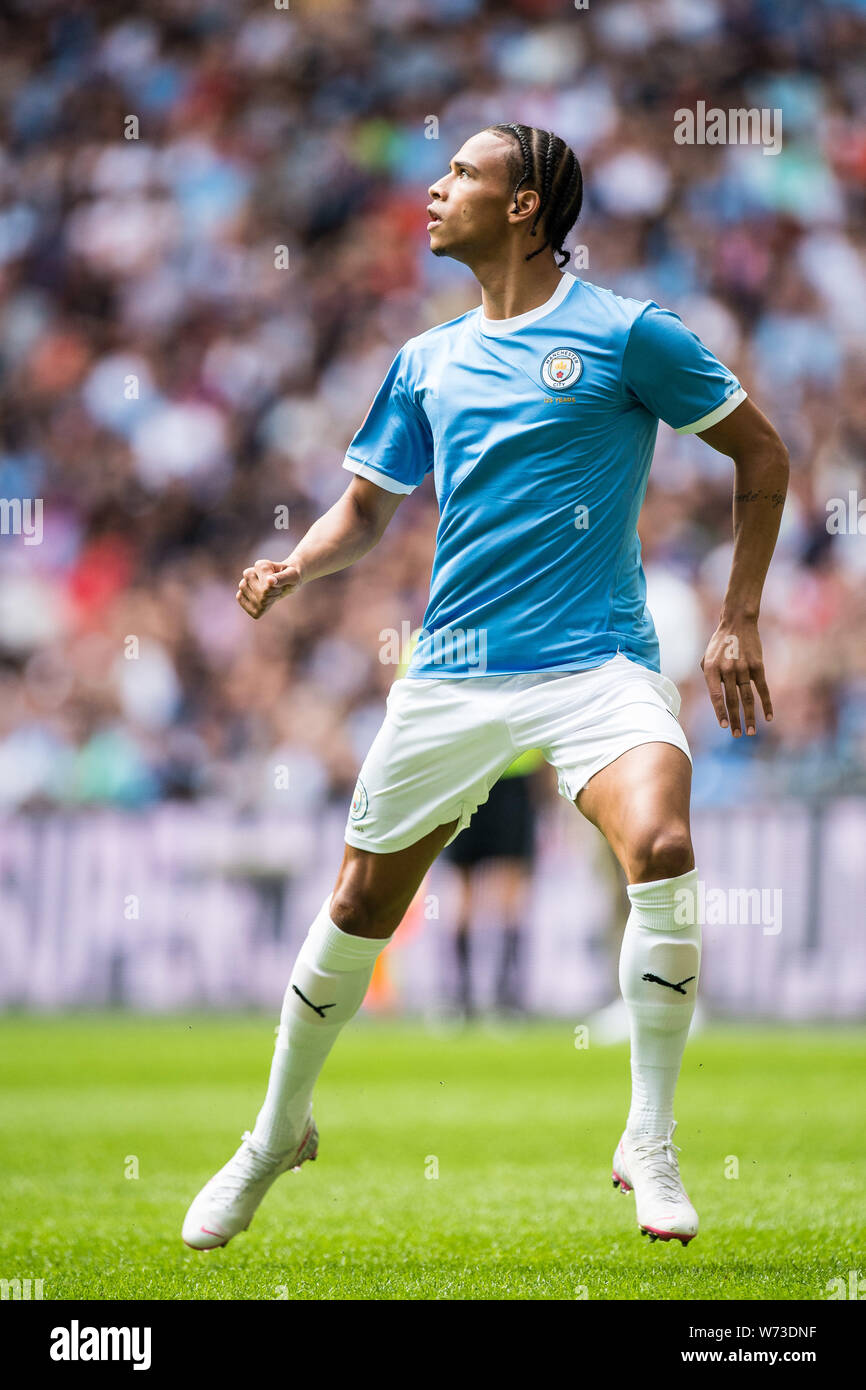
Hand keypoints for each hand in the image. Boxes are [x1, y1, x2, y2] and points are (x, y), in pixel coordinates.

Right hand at [236, 558, 302, 618]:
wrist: (286, 579)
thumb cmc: (290, 576)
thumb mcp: (293, 576)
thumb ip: (283, 577)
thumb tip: (269, 580)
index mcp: (261, 565)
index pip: (266, 587)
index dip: (277, 590)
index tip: (281, 584)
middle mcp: (249, 573)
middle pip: (261, 595)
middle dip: (273, 596)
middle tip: (278, 589)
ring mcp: (244, 585)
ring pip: (255, 602)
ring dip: (267, 602)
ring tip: (272, 594)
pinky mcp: (242, 596)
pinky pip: (248, 608)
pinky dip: (258, 609)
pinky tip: (264, 603)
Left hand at [700, 619, 772, 736]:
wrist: (737, 623)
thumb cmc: (719, 643)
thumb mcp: (706, 658)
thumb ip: (709, 677)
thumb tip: (717, 697)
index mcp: (711, 669)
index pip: (716, 696)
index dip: (720, 712)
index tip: (723, 726)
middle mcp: (727, 670)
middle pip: (732, 701)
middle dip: (735, 720)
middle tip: (737, 735)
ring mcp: (744, 668)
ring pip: (747, 698)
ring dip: (749, 716)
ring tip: (751, 731)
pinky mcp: (758, 666)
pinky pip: (763, 689)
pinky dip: (766, 704)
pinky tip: (768, 717)